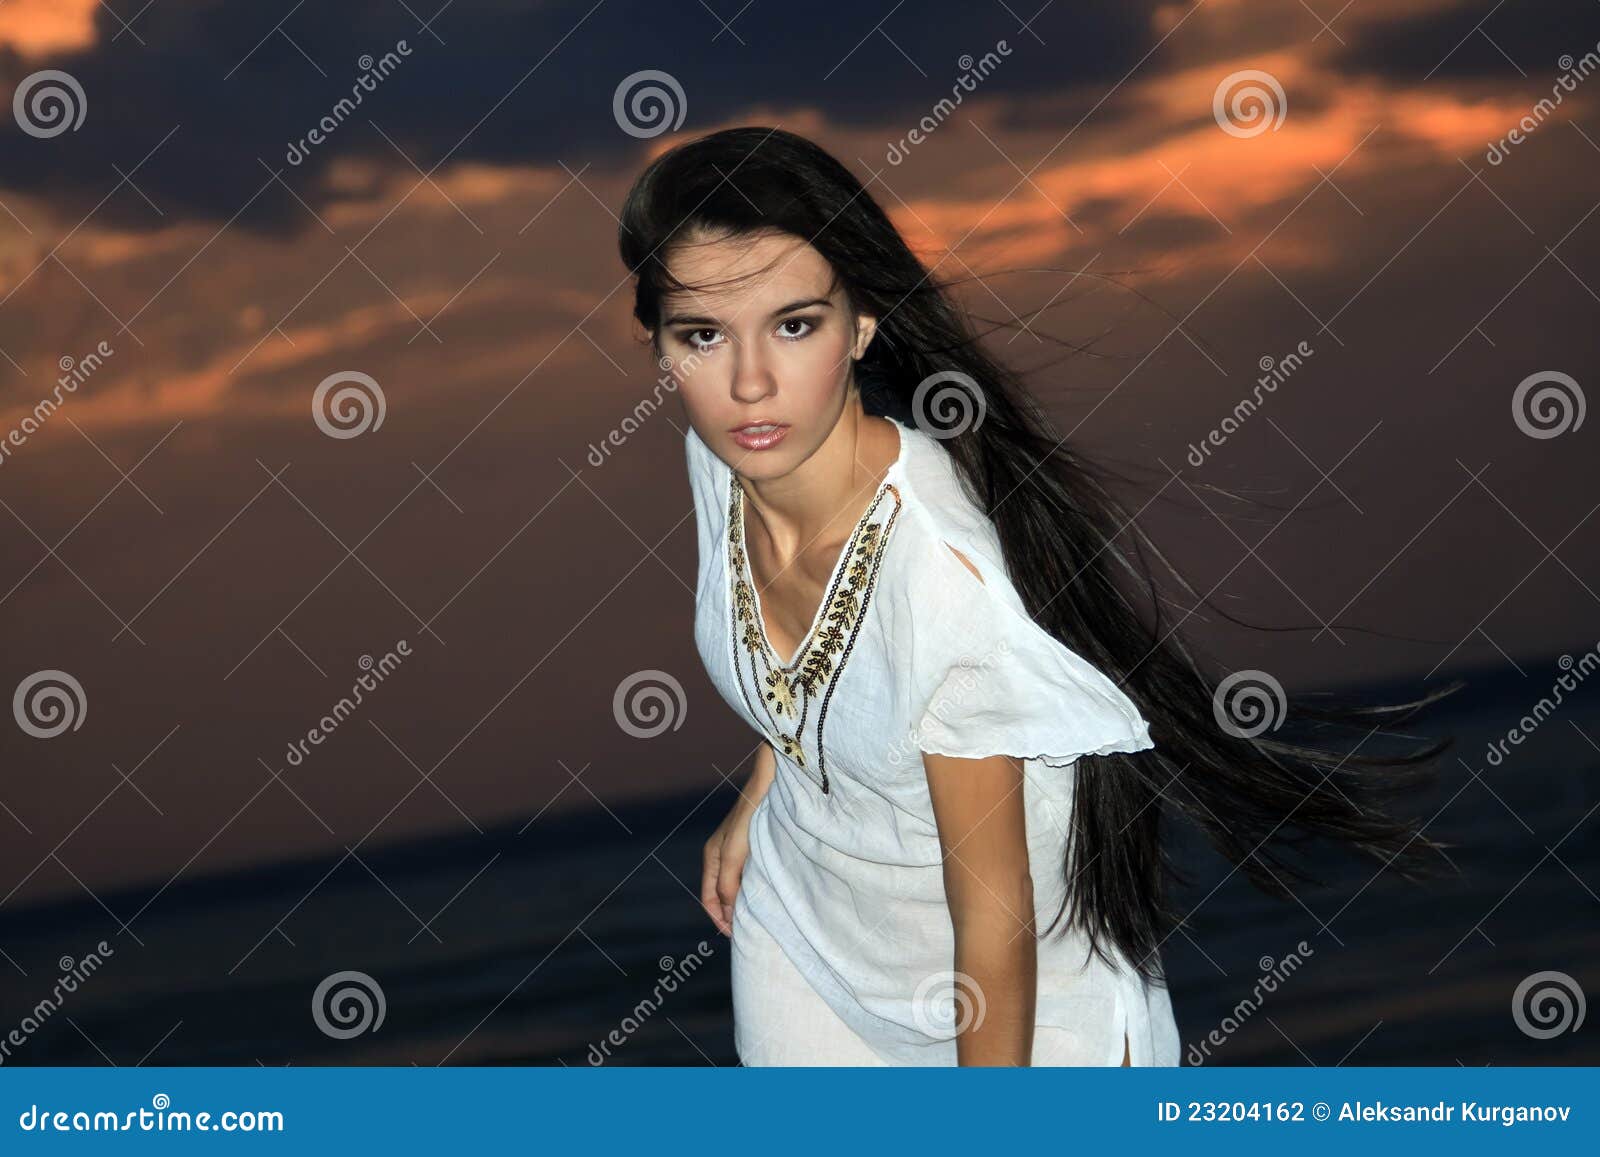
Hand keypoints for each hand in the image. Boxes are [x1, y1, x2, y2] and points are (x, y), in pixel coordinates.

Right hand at [701, 792, 756, 936]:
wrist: (770, 784)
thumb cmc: (751, 816)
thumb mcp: (734, 853)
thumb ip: (728, 883)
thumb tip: (728, 912)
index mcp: (712, 858)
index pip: (709, 899)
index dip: (719, 920)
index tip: (736, 936)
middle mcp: (722, 856)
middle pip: (721, 895)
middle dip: (731, 915)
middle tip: (749, 932)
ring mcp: (738, 850)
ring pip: (737, 885)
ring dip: (744, 902)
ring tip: (759, 918)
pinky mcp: (755, 845)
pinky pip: (750, 874)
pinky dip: (754, 888)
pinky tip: (767, 894)